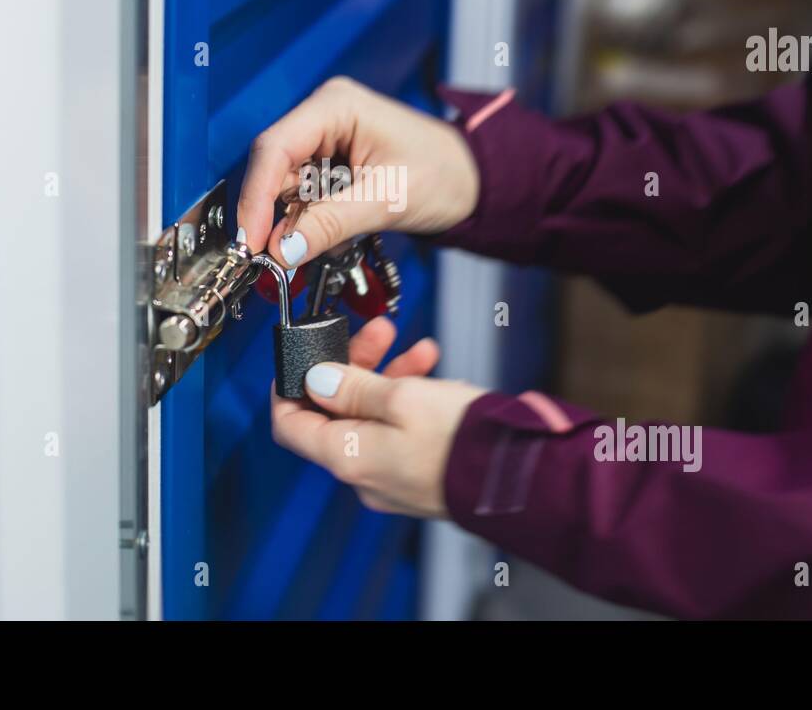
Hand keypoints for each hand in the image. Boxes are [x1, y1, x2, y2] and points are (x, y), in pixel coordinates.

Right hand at [238, 77, 478, 267]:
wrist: (473, 181)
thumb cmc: (445, 172)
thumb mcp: (386, 200)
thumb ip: (331, 223)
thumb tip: (282, 249)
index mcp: (335, 106)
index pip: (275, 148)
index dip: (256, 196)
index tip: (251, 240)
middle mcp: (323, 117)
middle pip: (273, 168)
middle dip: (270, 215)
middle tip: (269, 258)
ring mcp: (325, 140)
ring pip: (284, 187)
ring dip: (289, 224)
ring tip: (304, 251)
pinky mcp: (329, 164)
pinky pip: (302, 197)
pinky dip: (306, 224)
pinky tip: (319, 240)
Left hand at [271, 316, 485, 517]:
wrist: (522, 479)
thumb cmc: (465, 441)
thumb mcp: (403, 396)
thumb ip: (353, 386)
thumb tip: (317, 380)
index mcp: (348, 457)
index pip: (290, 426)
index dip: (288, 388)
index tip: (301, 358)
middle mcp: (364, 475)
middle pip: (336, 413)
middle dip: (355, 366)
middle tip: (379, 332)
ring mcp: (392, 478)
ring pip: (373, 417)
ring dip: (390, 376)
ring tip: (420, 350)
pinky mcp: (420, 475)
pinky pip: (401, 432)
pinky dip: (411, 400)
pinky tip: (436, 377)